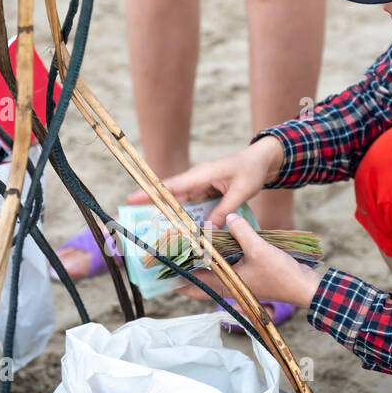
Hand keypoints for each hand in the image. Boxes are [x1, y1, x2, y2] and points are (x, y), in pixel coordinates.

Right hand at [127, 136, 285, 228]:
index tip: (131, 199)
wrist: (261, 160)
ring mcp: (199, 186)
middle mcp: (195, 180)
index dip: (151, 193)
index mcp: (201, 174)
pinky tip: (178, 232)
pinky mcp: (204, 193)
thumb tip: (207, 231)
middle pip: (168, 195)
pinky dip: (183, 218)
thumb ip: (223, 211)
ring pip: (178, 204)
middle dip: (150, 206)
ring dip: (167, 216)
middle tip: (130, 218)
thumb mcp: (241, 192)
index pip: (171, 185)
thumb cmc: (251, 171)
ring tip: (150, 231)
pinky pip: (190, 207)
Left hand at [176, 214, 323, 307]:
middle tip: (170, 260)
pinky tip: (217, 250)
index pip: (192, 283)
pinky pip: (226, 272)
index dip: (175, 277)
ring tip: (188, 252)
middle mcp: (229, 286)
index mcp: (226, 283)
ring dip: (200, 268)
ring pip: (212, 278)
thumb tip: (226, 218)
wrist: (305, 287)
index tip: (160, 269)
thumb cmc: (281, 274)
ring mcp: (239, 284)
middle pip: (198, 284)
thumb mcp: (259, 248)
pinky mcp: (248, 278)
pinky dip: (218, 263)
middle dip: (184, 274)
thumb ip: (240, 232)